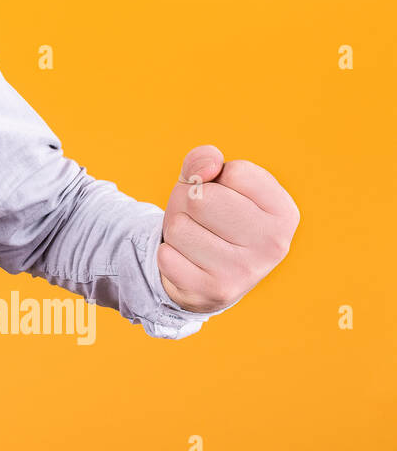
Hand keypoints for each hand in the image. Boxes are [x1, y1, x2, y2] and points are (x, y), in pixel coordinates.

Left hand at [157, 144, 299, 312]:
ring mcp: (246, 272)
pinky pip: (166, 256)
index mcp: (284, 212)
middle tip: (201, 219)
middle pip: (202, 198)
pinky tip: (187, 261)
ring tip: (195, 239)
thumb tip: (205, 170)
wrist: (204, 271)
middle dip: (189, 202)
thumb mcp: (209, 180)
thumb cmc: (210, 216)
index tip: (222, 195)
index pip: (236, 172)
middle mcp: (274, 244)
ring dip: (177, 229)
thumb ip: (205, 158)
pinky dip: (168, 254)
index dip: (215, 178)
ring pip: (179, 227)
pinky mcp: (215, 292)